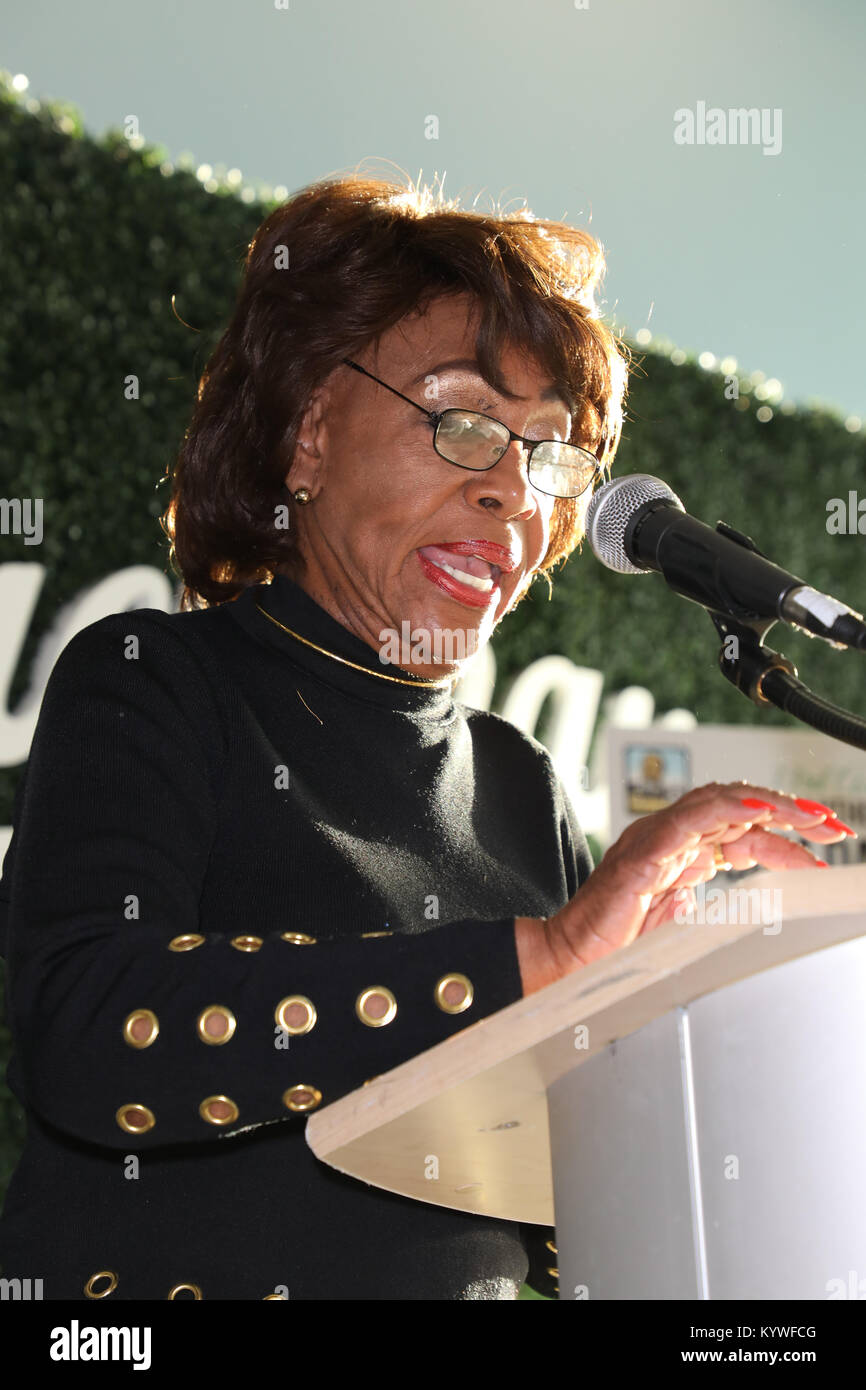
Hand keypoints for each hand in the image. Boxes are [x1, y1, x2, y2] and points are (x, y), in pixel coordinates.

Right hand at [515, 782, 853, 991]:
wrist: (566, 964)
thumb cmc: (608, 952)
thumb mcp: (672, 927)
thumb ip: (694, 906)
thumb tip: (718, 902)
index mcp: (678, 855)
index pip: (742, 830)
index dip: (786, 833)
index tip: (824, 847)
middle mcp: (668, 839)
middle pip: (740, 808)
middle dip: (793, 813)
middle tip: (836, 826)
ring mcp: (655, 840)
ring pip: (723, 800)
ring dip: (775, 805)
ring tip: (815, 818)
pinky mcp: (644, 852)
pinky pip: (691, 816)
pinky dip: (729, 807)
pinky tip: (762, 810)